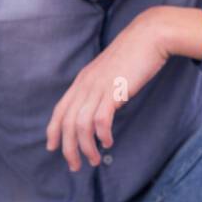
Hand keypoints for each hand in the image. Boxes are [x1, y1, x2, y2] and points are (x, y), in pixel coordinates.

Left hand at [44, 7, 201, 171]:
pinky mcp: (114, 90)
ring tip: (93, 160)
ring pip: (81, 125)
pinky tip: (108, 143)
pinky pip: (100, 119)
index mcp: (82, 80)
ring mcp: (98, 87)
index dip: (53, 130)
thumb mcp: (110, 72)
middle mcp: (85, 84)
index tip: (52, 148)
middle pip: (67, 122)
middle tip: (75, 166)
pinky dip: (102, 135)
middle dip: (68, 148)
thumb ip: (101, 88)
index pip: (60, 109)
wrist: (150, 35)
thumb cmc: (134, 55)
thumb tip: (102, 107)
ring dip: (86, 147)